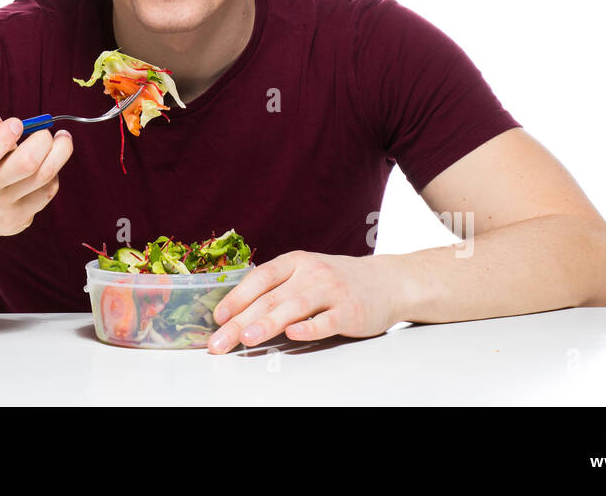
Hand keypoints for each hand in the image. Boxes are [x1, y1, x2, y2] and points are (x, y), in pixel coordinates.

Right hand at [0, 98, 72, 238]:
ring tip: (61, 139)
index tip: (17, 123)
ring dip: (59, 151)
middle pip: (25, 164)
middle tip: (45, 131)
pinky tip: (48, 164)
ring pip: (44, 176)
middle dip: (42, 139)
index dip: (2, 137)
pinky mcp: (19, 222)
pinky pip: (48, 190)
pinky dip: (53, 172)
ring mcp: (0, 213)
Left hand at [206, 251, 404, 353]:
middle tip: (219, 342)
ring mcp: (331, 291)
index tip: (217, 317)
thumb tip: (237, 313)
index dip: (236, 296)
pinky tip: (293, 335)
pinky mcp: (350, 311)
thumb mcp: (306, 274)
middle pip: (269, 298)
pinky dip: (309, 328)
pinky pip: (326, 321)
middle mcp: (310, 273)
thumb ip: (278, 288)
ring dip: (267, 323)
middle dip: (240, 321)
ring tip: (245, 338)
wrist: (388, 281)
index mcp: (295, 262)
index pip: (259, 278)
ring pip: (293, 307)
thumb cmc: (337, 281)